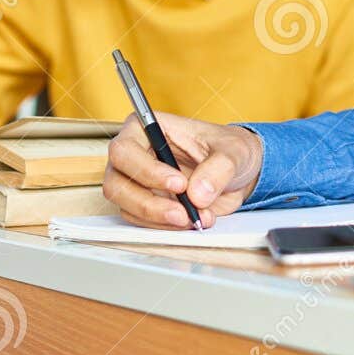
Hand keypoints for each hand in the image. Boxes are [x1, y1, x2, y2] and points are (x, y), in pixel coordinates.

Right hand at [103, 112, 263, 228]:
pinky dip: (165, 226)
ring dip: (159, 219)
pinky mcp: (144, 204)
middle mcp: (134, 155)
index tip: (179, 184)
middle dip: (149, 203)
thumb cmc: (228, 150)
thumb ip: (219, 169)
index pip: (125, 150)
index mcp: (146, 128)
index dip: (147, 170)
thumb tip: (197, 194)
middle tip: (183, 213)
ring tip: (194, 218)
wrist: (237, 174)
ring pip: (126, 206)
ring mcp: (136, 182)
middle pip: (117, 183)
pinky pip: (141, 221)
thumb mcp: (234, 151)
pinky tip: (192, 221)